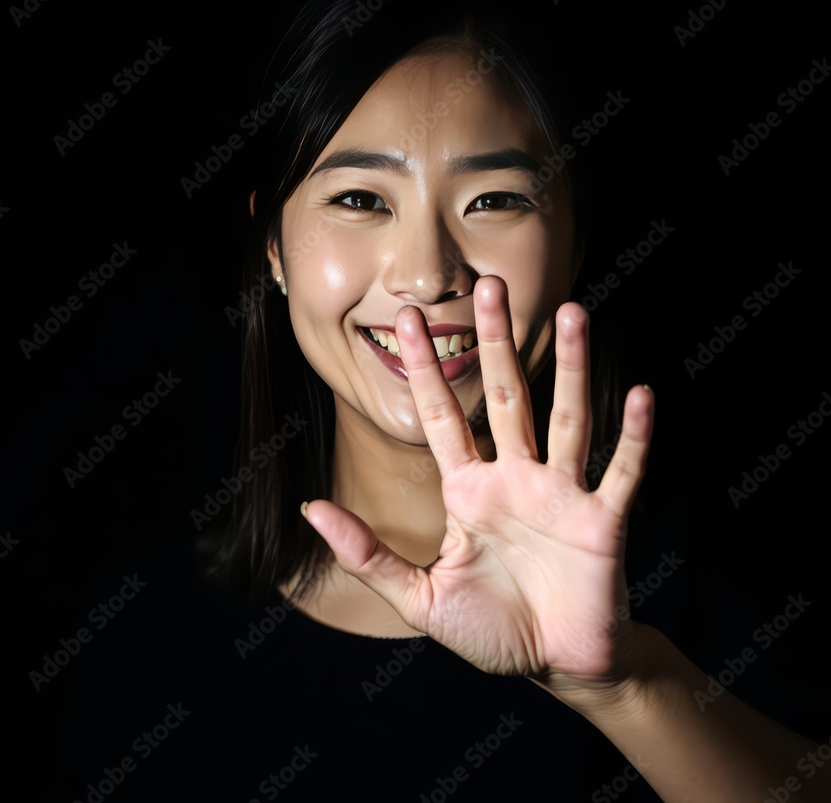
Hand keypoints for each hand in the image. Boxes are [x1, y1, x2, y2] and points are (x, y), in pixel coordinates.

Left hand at [301, 275, 653, 688]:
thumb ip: (367, 554)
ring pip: (566, 417)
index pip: (443, 416)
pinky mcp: (603, 522)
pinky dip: (632, 437)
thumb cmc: (490, 629)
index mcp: (469, 491)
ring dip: (573, 367)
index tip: (408, 319)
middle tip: (490, 284)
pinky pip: (620, 472)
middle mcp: (516, 479)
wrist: (556, 668)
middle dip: (496, 342)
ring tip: (573, 311)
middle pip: (505, 396)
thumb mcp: (419, 597)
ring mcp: (561, 495)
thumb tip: (310, 508)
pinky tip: (640, 395)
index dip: (426, 369)